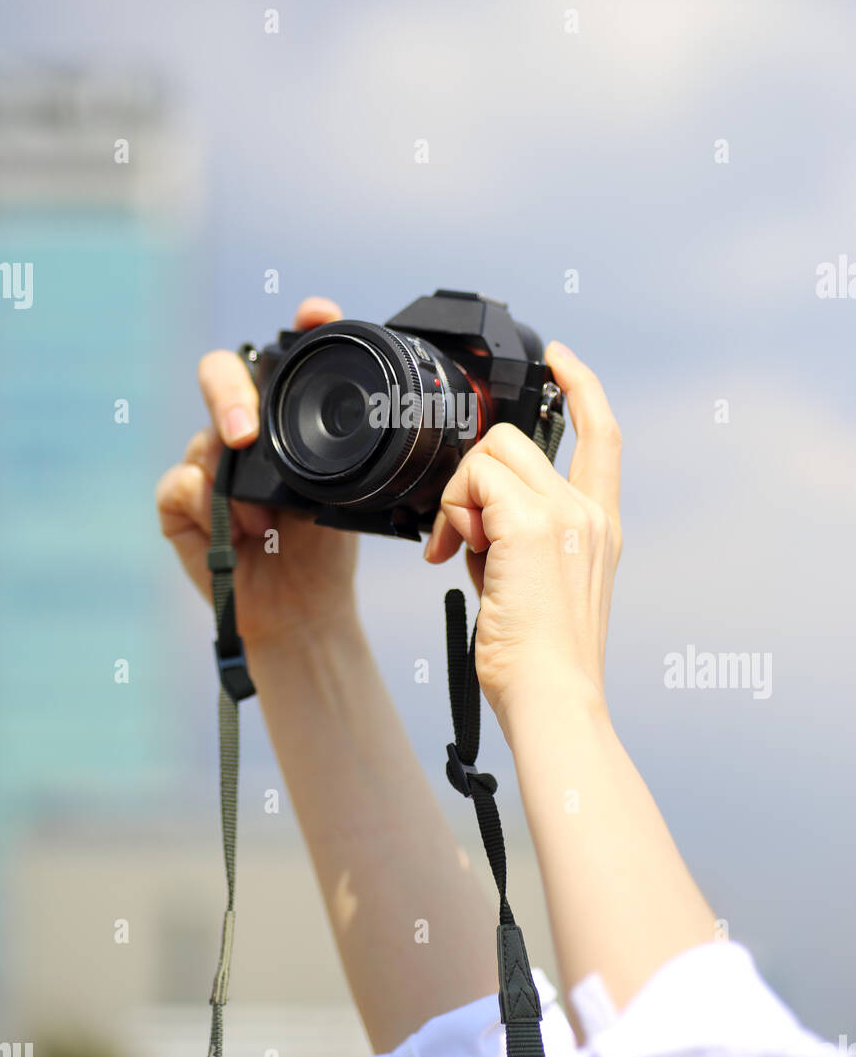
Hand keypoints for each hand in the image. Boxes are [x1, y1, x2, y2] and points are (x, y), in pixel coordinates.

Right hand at [156, 297, 358, 653]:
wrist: (301, 607)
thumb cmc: (323, 546)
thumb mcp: (345, 495)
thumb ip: (337, 455)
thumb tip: (352, 424)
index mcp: (284, 415)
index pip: (284, 356)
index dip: (300, 328)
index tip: (317, 316)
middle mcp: (242, 426)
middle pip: (223, 374)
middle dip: (230, 393)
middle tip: (244, 433)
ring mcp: (207, 460)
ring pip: (204, 440)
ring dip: (236, 488)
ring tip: (266, 526)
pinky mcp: (179, 500)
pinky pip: (181, 484)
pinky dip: (209, 510)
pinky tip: (238, 533)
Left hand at [423, 342, 622, 727]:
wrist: (551, 698)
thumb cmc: (537, 660)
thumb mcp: (535, 584)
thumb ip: (514, 538)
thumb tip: (471, 514)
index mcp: (599, 526)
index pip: (602, 434)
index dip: (582, 386)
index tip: (559, 358)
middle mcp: (589, 513)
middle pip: (516, 439)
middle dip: (474, 476)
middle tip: (460, 537)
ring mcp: (564, 514)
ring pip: (492, 452)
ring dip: (461, 497)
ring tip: (462, 553)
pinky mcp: (532, 524)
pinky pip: (474, 483)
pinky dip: (453, 514)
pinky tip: (454, 558)